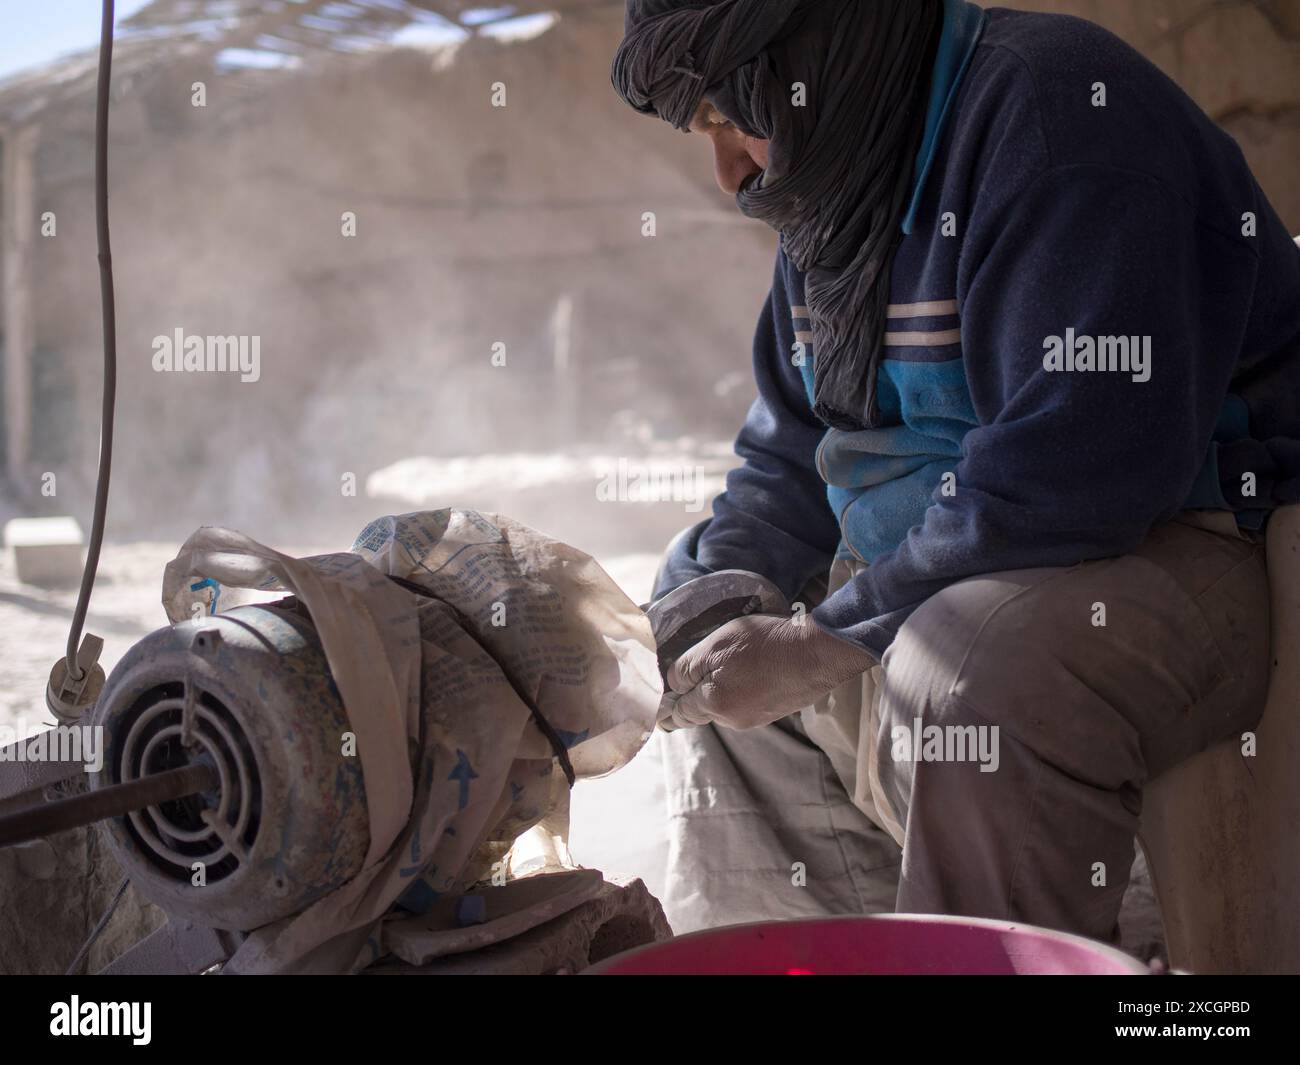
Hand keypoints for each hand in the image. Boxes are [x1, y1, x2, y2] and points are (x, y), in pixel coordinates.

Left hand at [664, 614, 874, 729]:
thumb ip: (687, 668)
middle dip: (688, 701)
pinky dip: (737, 691)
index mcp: (714, 705)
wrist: (817, 652)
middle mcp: (733, 719)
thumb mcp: (715, 646)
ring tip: (716, 669)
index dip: (665, 708)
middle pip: (700, 712)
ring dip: (715, 693)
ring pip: (723, 708)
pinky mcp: (773, 710)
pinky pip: (744, 703)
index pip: (679, 714)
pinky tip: (744, 672)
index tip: (655, 709)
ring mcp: (756, 718)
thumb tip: (672, 684)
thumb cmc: (765, 644)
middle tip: (677, 687)